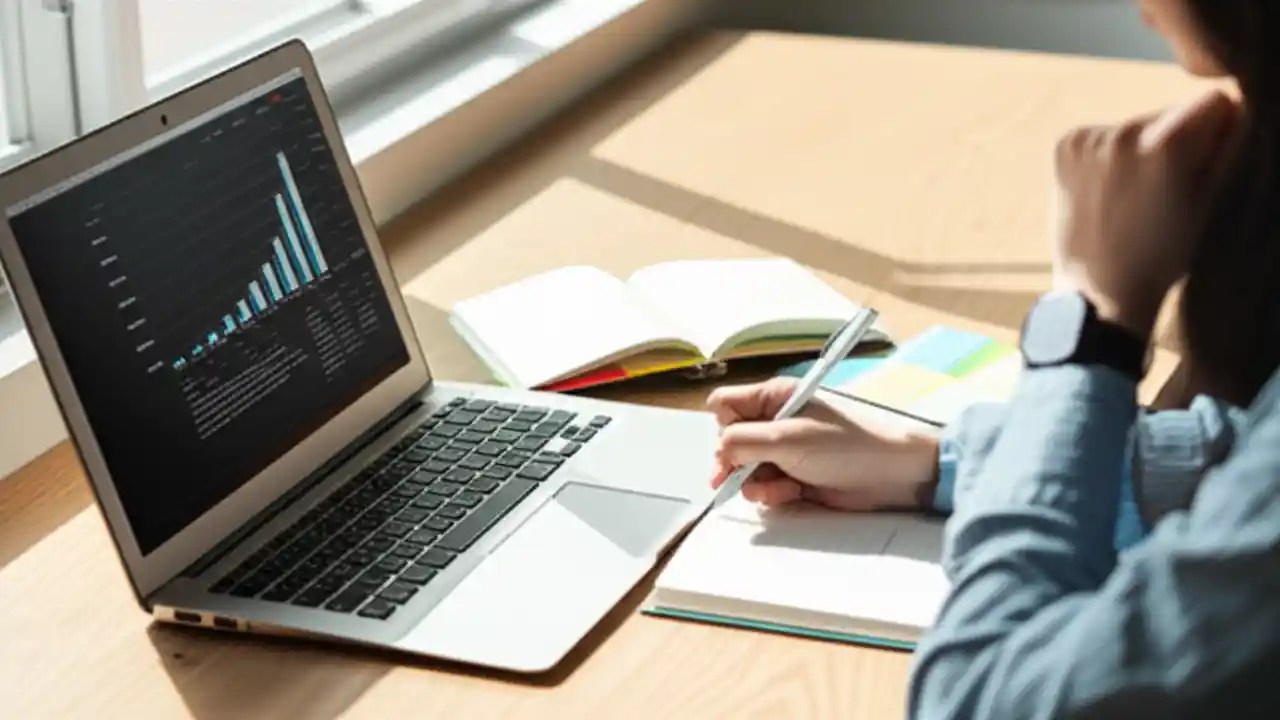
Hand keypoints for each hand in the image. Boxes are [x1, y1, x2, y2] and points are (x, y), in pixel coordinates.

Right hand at [707, 378, 940, 510]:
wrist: (895, 474)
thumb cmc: (844, 446)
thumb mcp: (787, 438)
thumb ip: (741, 442)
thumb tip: (718, 454)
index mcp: (773, 398)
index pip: (723, 405)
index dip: (723, 427)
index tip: (733, 448)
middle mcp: (775, 421)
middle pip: (731, 441)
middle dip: (736, 462)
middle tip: (747, 476)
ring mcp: (786, 451)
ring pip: (746, 469)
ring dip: (756, 483)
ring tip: (782, 488)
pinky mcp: (796, 477)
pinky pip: (766, 487)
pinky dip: (774, 494)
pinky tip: (793, 494)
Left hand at [1051, 89, 1242, 337]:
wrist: (1098, 291)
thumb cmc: (1163, 255)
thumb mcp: (1209, 202)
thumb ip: (1229, 148)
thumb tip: (1242, 105)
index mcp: (1167, 144)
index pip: (1215, 101)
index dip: (1219, 131)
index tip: (1207, 163)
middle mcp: (1125, 132)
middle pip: (1172, 112)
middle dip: (1180, 139)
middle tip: (1167, 189)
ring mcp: (1090, 138)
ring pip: (1138, 124)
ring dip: (1144, 148)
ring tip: (1136, 196)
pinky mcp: (1066, 144)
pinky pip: (1104, 134)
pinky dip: (1110, 154)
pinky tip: (1109, 191)